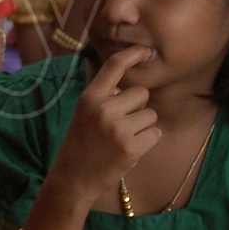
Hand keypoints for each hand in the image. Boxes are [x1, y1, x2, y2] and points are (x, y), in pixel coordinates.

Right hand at [50, 46, 161, 198]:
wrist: (73, 178)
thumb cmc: (81, 144)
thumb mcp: (84, 114)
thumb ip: (105, 97)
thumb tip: (129, 87)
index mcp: (90, 97)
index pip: (114, 66)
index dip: (132, 54)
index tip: (146, 51)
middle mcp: (103, 109)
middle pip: (142, 93)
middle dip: (138, 107)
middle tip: (121, 124)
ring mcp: (118, 129)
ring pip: (151, 114)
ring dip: (143, 126)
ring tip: (123, 138)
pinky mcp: (131, 148)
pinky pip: (155, 133)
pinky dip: (148, 141)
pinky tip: (131, 149)